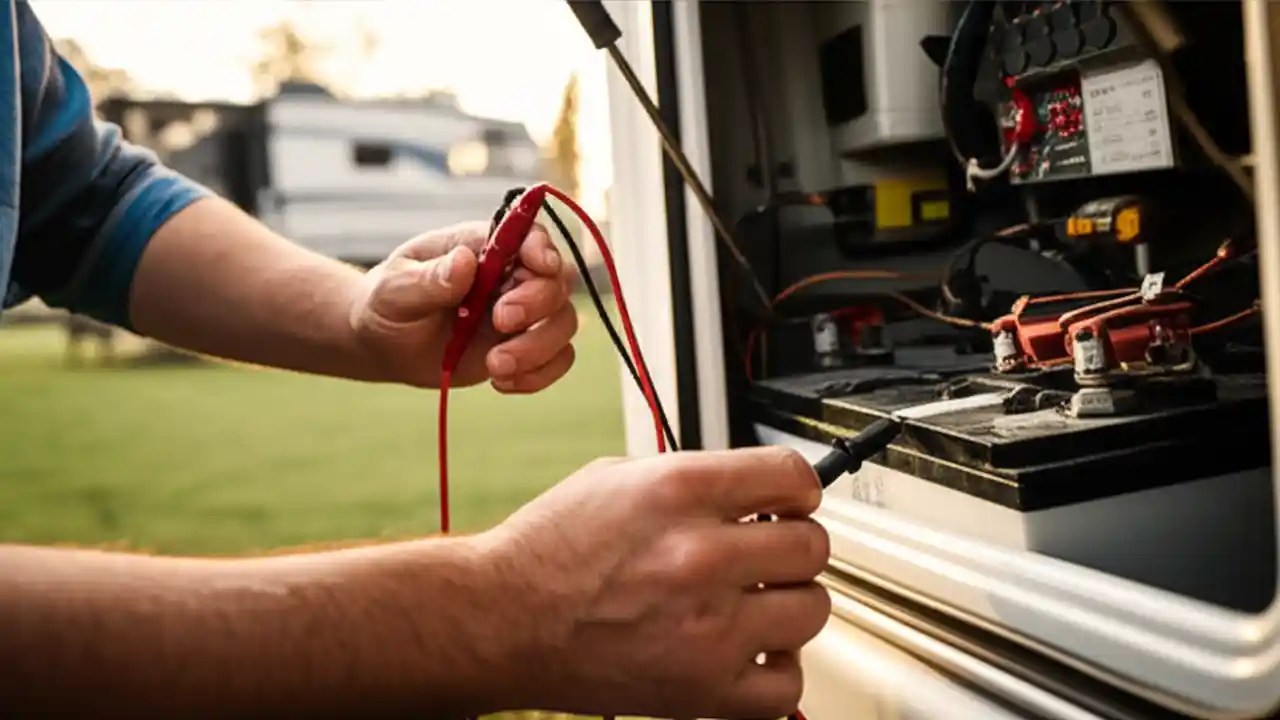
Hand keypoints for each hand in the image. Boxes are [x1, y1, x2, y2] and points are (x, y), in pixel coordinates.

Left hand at [348, 221, 576, 390]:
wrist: (387, 345)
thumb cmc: (389, 303)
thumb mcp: (395, 289)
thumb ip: (429, 278)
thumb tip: (466, 262)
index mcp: (485, 247)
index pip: (530, 235)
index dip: (543, 248)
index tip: (538, 266)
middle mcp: (512, 276)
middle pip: (558, 280)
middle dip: (538, 303)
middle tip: (500, 321)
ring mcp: (524, 314)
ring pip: (564, 322)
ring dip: (538, 347)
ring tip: (494, 366)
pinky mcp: (525, 348)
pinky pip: (557, 359)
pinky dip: (539, 375)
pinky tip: (502, 382)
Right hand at [482, 447, 829, 718]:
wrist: (501, 619)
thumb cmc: (550, 550)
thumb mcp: (619, 477)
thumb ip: (696, 479)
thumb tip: (756, 491)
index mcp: (681, 491)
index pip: (795, 477)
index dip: (797, 488)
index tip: (788, 501)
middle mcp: (700, 555)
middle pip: (813, 545)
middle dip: (793, 543)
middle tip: (766, 551)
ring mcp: (707, 629)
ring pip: (812, 609)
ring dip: (788, 602)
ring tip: (754, 601)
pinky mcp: (702, 690)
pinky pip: (788, 683)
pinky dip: (777, 668)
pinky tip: (748, 648)